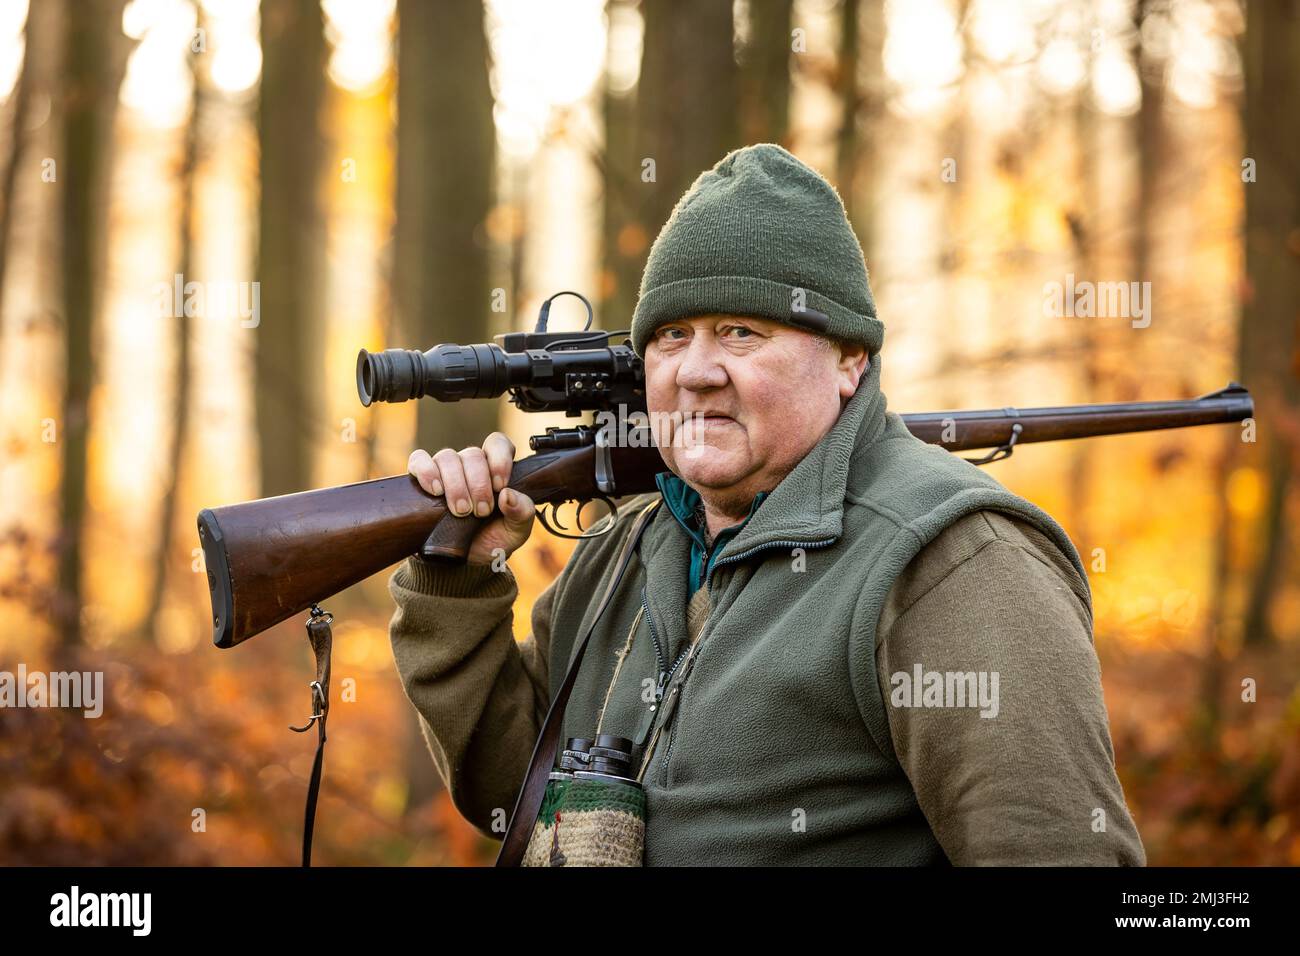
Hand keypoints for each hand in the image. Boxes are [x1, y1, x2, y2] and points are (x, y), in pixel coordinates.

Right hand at [408, 432, 535, 565]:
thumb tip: (508, 494)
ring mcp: (445, 470)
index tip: (500, 486)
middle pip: (472, 454)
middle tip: (481, 511)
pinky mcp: (421, 478)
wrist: (463, 562)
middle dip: (478, 484)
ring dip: (455, 484)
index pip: (497, 444)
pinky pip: (419, 460)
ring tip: (460, 510)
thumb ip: (522, 512)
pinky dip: (426, 471)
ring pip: (447, 457)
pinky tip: (435, 490)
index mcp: (495, 469)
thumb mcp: (515, 531)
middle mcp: (469, 465)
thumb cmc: (492, 539)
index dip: (499, 460)